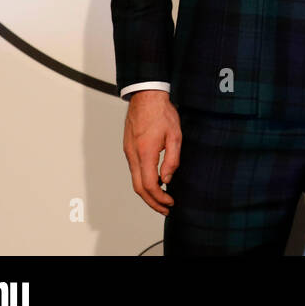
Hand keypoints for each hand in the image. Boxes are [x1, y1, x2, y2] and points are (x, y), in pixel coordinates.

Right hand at [122, 90, 180, 214]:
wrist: (146, 96)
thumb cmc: (162, 113)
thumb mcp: (175, 136)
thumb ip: (172, 159)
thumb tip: (167, 179)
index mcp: (145, 153)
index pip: (149, 185)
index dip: (159, 198)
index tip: (170, 203)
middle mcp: (133, 155)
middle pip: (138, 188)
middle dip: (152, 202)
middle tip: (165, 209)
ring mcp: (129, 152)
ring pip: (135, 180)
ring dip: (148, 192)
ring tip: (162, 199)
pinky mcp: (129, 149)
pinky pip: (135, 170)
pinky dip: (144, 181)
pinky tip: (156, 181)